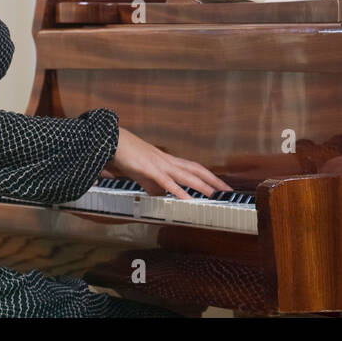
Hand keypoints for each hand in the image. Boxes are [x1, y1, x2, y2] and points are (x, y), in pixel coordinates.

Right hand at [102, 127, 232, 199]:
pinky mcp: (149, 169)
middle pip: (196, 169)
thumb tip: (163, 196)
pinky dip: (179, 191)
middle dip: (213, 180)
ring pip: (186, 175)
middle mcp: (168, 161)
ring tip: (215, 194)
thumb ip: (155, 186)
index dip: (209, 176)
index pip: (194, 168)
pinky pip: (167, 182)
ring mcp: (160, 164)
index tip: (222, 185)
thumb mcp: (144, 175)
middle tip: (228, 190)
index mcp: (168, 162)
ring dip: (202, 185)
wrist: (112, 141)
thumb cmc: (127, 156)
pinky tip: (187, 199)